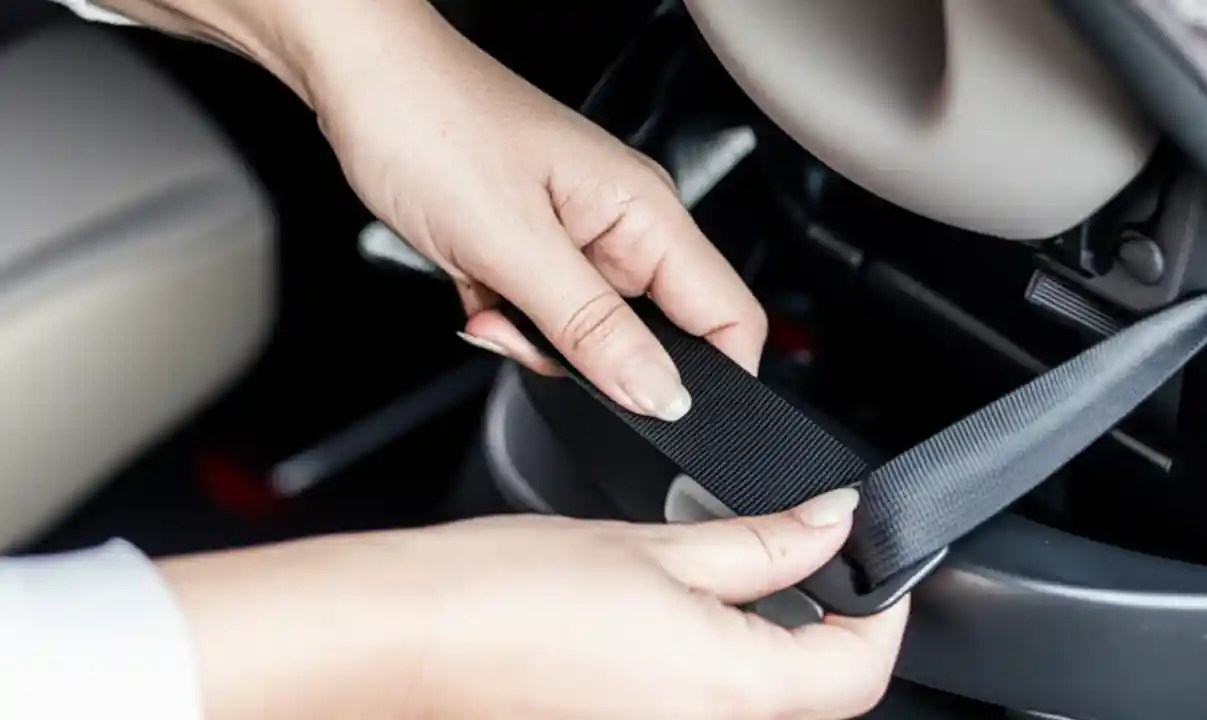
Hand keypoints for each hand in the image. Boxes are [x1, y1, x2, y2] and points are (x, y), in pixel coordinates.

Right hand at [161, 488, 907, 719]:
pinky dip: (712, 666)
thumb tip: (831, 524)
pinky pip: (701, 707)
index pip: (859, 668)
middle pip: (816, 693)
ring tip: (720, 578)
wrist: (406, 637)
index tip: (871, 561)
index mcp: (728, 687)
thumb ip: (760, 542)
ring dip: (767, 645)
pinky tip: (670, 617)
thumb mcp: (653, 544)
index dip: (881, 609)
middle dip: (825, 625)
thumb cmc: (505, 593)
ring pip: (759, 702)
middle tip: (798, 553)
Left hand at [300, 0, 766, 420]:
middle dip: (595, 364)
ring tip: (492, 304)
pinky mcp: (531, 253)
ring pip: (590, 339)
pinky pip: (542, 321)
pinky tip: (477, 296)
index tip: (663, 415)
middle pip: (654, 340)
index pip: (728, 316)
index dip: (715, 378)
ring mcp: (576, 243)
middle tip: (534, 336)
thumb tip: (662, 393)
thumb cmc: (432, 122)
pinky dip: (507, 324)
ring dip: (539, 342)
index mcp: (645, 214)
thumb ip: (593, 327)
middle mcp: (621, 228)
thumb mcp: (514, 242)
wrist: (360, 81)